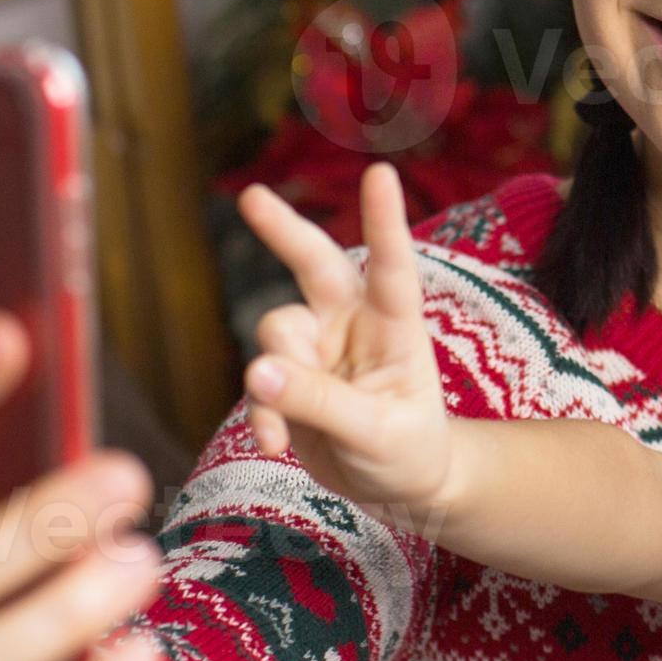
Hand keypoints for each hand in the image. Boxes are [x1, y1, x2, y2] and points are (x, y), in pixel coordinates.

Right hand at [235, 162, 457, 532]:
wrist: (399, 487)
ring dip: (273, 378)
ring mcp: (318, 348)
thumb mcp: (377, 434)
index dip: (383, 221)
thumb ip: (321, 401)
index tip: (380, 173)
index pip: (391, 266)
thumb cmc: (410, 451)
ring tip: (284, 429)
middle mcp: (353, 324)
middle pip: (314, 265)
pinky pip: (258, 384)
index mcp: (395, 326)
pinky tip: (276, 444)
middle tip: (252, 196)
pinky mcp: (288, 379)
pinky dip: (261, 413)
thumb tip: (259, 371)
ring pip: (274, 334)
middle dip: (282, 230)